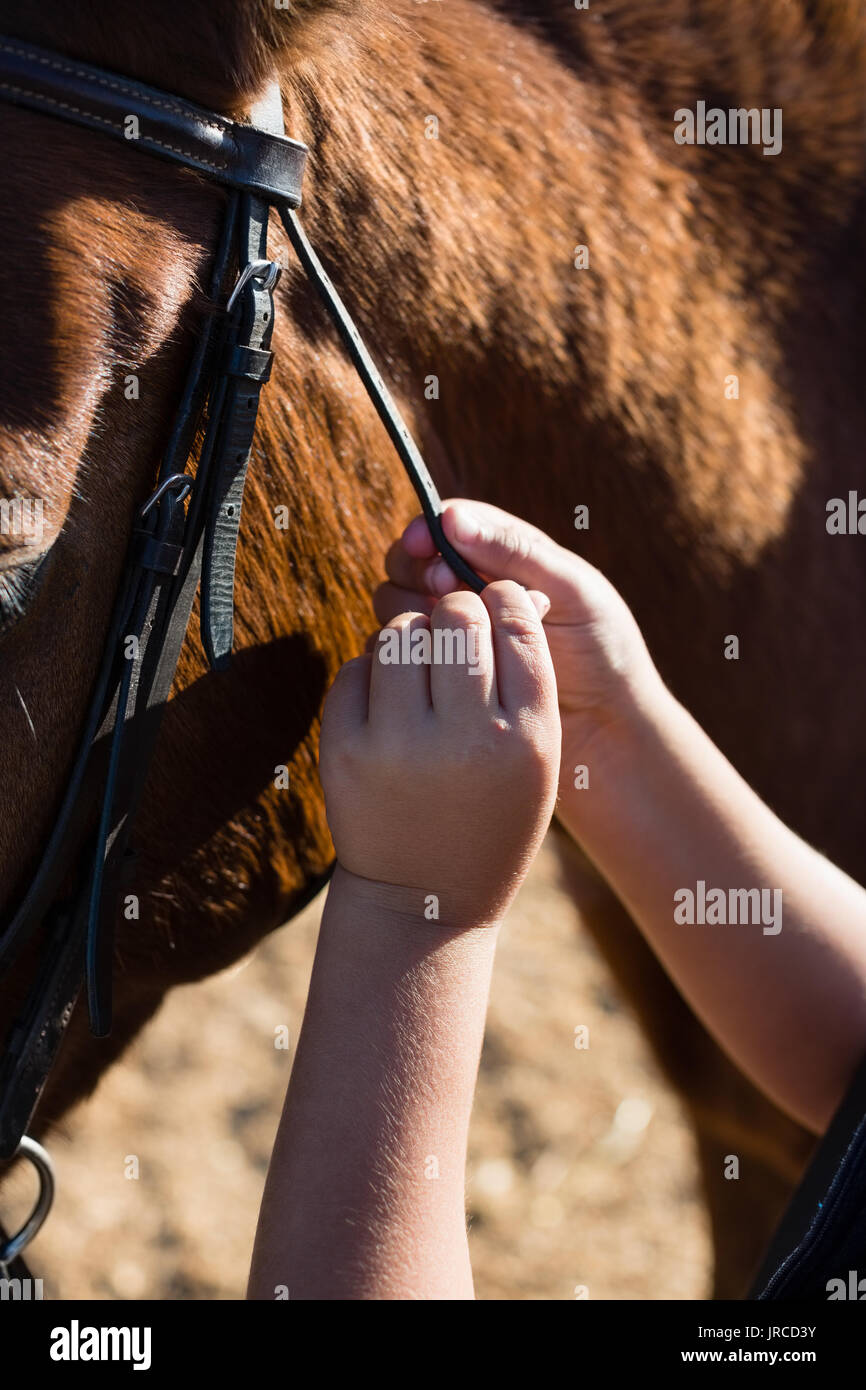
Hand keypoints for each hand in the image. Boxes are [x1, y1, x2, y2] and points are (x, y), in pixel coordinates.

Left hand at [319, 582, 560, 926]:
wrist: (425, 901)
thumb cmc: (492, 816)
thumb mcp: (536, 761)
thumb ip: (527, 682)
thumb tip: (501, 589)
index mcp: (528, 739)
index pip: (517, 624)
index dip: (504, 601)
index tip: (495, 606)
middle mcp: (467, 739)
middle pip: (458, 616)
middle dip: (456, 613)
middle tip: (454, 635)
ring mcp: (400, 745)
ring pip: (401, 632)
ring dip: (410, 636)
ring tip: (418, 668)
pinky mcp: (346, 751)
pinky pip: (356, 667)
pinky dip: (372, 671)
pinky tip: (388, 704)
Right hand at [376, 500, 663, 755]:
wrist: (608, 728)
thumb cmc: (603, 650)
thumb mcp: (571, 591)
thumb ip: (516, 553)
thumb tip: (451, 519)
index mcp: (506, 556)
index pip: (448, 527)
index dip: (427, 531)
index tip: (420, 544)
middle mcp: (473, 589)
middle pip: (413, 562)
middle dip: (415, 570)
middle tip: (442, 589)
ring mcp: (455, 634)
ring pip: (400, 605)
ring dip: (412, 611)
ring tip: (450, 633)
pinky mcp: (443, 676)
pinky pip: (404, 653)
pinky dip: (407, 651)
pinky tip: (434, 665)